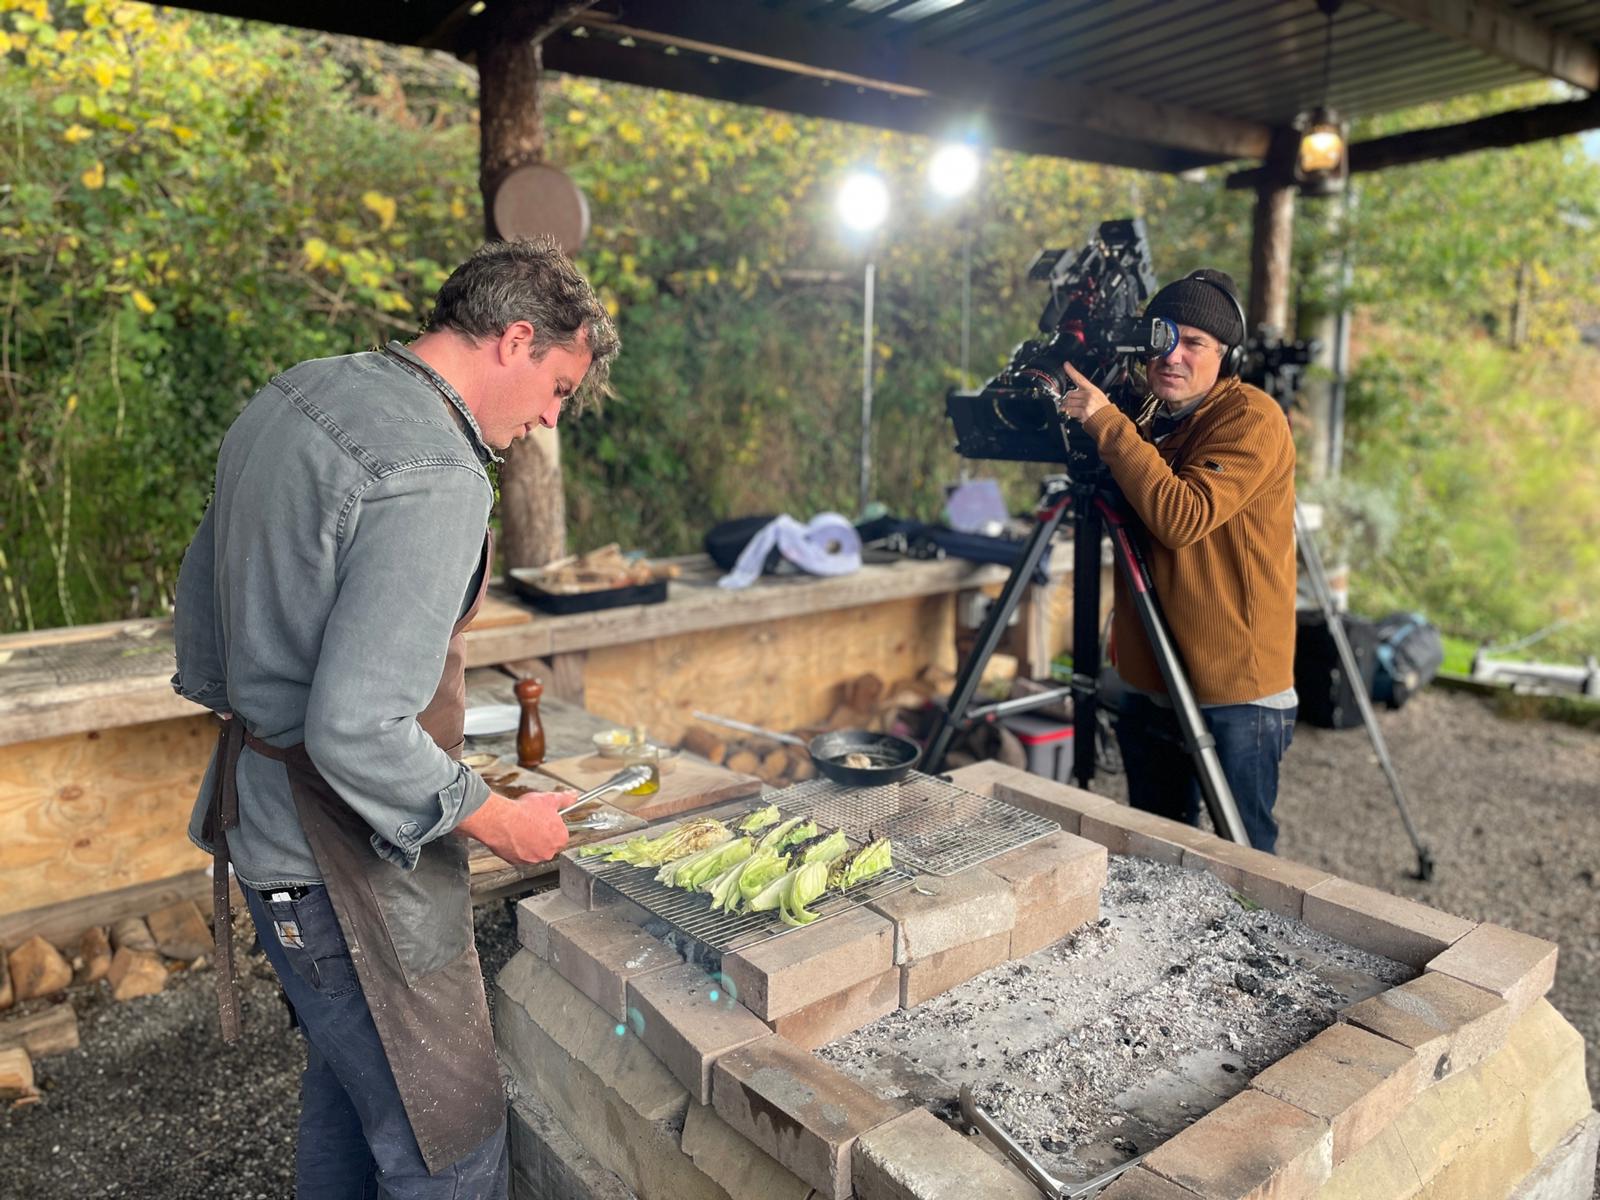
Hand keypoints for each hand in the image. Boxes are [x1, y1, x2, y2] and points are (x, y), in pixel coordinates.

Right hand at [456, 791, 572, 864]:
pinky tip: (514, 836)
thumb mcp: (548, 799)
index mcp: (560, 838)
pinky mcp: (518, 862)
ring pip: (535, 851)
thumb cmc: (523, 812)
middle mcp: (549, 852)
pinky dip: (518, 848)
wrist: (501, 820)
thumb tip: (573, 796)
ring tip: (522, 829)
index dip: (552, 825)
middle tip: (532, 823)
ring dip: (530, 842)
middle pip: (549, 844)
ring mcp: (533, 859)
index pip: (561, 834)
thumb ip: (565, 799)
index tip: (545, 820)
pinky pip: (521, 856)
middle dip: (542, 835)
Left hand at [1059, 362, 1108, 422]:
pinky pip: (1070, 411)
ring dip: (1068, 408)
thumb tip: (1073, 395)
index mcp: (1092, 389)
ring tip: (1075, 411)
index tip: (1066, 365)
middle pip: (1070, 394)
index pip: (1080, 378)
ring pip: (1068, 403)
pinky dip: (1071, 414)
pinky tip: (1077, 415)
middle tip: (1072, 405)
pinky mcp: (1083, 411)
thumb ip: (1086, 394)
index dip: (1071, 370)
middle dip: (1068, 400)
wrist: (1108, 421)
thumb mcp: (1098, 397)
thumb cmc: (1103, 410)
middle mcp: (1089, 394)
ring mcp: (1086, 402)